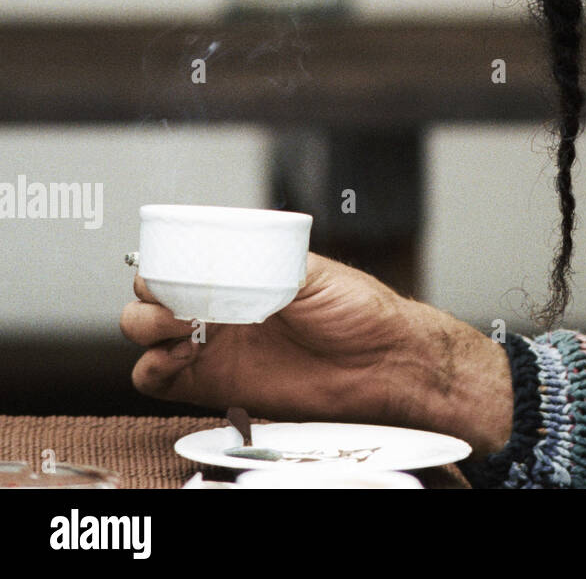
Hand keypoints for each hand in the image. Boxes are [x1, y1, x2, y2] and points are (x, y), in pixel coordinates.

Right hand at [119, 252, 512, 458]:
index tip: (175, 267)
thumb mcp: (315, 273)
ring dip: (147, 328)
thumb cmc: (360, 311)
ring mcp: (213, 345)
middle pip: (150, 295)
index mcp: (241, 274)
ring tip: (182, 327)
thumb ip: (270, 267)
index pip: (180, 260)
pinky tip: (180, 357)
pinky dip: (152, 368)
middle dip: (150, 294)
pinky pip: (157, 380)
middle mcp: (220, 307)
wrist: (383, 362)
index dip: (165, 261)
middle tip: (179, 300)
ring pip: (144, 335)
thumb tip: (234, 263)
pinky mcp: (214, 384)